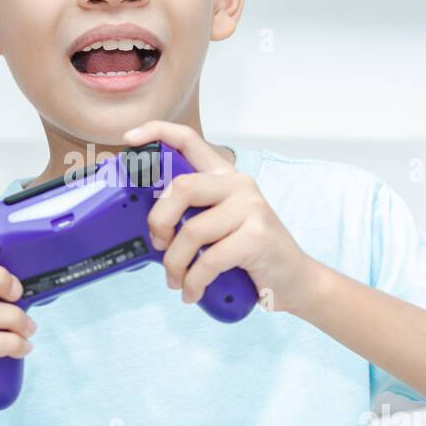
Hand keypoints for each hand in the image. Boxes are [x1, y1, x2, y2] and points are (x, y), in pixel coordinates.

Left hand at [122, 121, 320, 315]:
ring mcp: (251, 208)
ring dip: (175, 263)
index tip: (130, 139)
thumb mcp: (217, 227)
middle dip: (158, 221)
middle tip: (158, 245)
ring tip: (176, 280)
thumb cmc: (249, 254)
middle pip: (181, 188)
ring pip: (191, 230)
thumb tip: (147, 226)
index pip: (189, 140)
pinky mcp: (257, 237)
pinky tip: (192, 292)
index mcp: (224, 177)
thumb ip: (190, 216)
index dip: (157, 133)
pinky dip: (193, 281)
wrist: (295, 280)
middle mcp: (238, 185)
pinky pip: (209, 259)